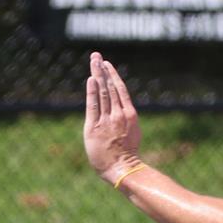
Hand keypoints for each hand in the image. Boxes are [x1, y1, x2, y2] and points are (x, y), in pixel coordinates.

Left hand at [83, 52, 142, 183]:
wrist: (122, 167)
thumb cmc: (126, 154)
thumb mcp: (131, 132)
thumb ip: (125, 119)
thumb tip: (122, 110)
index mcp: (129, 114)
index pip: (120, 89)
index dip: (112, 75)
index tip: (106, 64)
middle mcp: (118, 113)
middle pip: (109, 86)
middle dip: (102, 70)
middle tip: (96, 55)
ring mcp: (107, 119)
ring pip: (102, 92)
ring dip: (97, 75)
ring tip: (92, 62)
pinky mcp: (94, 127)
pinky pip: (93, 106)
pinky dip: (92, 92)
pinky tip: (91, 79)